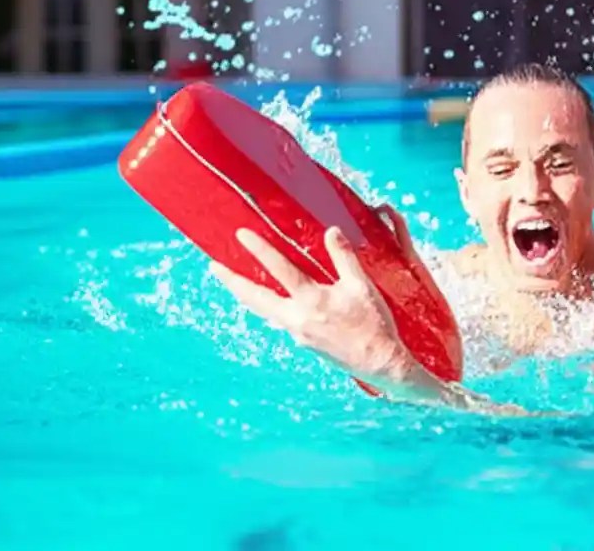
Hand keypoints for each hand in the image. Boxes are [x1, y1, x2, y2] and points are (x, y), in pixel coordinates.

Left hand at [210, 224, 430, 394]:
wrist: (380, 362)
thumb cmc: (374, 323)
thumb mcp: (362, 286)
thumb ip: (344, 257)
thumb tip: (332, 231)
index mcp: (311, 300)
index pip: (279, 268)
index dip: (259, 248)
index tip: (241, 234)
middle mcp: (297, 318)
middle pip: (255, 297)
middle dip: (232, 281)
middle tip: (214, 267)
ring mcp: (297, 333)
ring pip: (264, 311)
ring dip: (248, 295)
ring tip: (235, 283)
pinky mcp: (304, 343)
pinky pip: (281, 321)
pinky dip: (270, 308)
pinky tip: (272, 304)